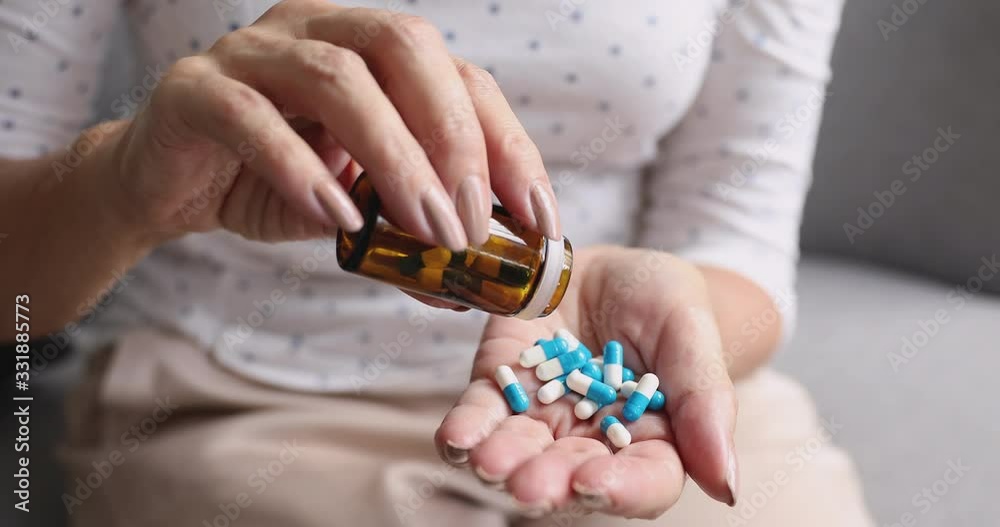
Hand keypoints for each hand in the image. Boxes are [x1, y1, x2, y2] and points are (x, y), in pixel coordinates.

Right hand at [107, 0, 559, 246]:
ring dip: (394, 159)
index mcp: (371, 50)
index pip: (459, 77)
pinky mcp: (195, 89)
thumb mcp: (356, 209)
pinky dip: (302, 168)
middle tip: (471, 223)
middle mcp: (319, 31)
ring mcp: (254, 50)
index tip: (538, 219)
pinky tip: (337, 217)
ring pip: (338, 79)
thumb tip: (473, 285)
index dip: (506, 145)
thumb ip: (409, 232)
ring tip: (423, 230)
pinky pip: (252, 116)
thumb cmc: (271, 185)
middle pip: (407, 48)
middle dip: (453, 138)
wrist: (165, 185)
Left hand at [434, 246, 737, 518]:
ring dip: (502, 462)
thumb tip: (726, 485)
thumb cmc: (666, 301)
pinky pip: (480, 415)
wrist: (613, 266)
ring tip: (487, 461)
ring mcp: (543, 416)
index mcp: (653, 438)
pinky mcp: (502, 386)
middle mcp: (594, 441)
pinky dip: (465, 430)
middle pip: (572, 477)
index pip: (644, 480)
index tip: (592, 483)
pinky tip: (456, 437)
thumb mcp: (692, 331)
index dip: (620, 490)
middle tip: (527, 485)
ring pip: (521, 453)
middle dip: (548, 482)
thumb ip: (706, 401)